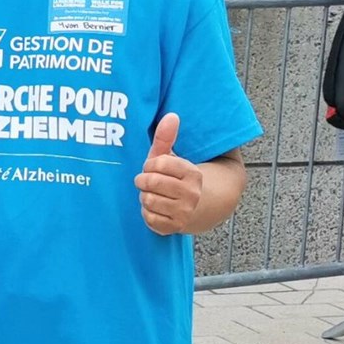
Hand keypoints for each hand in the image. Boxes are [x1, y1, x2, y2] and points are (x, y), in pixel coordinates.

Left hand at [136, 113, 202, 234]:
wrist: (199, 207)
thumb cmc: (176, 179)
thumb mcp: (171, 157)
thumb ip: (166, 138)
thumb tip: (171, 115)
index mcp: (192, 173)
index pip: (157, 164)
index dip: (149, 165)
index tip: (152, 167)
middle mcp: (192, 193)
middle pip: (150, 183)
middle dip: (144, 181)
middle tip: (148, 182)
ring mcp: (184, 212)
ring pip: (147, 200)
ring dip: (145, 197)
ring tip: (154, 194)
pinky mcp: (175, 227)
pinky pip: (149, 218)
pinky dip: (148, 213)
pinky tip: (156, 208)